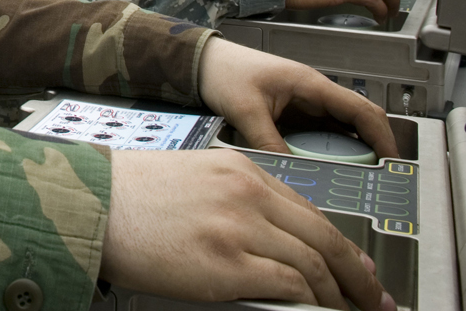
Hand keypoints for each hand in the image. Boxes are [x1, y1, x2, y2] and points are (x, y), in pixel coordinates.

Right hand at [101, 149, 394, 309]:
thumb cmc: (128, 194)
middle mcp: (247, 193)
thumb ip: (230, 198)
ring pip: (315, 264)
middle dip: (358, 273)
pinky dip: (311, 304)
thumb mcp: (190, 177)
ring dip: (341, 296)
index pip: (307, 209)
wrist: (91, 201)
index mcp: (239, 168)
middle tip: (374, 297)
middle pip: (325, 235)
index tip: (354, 265)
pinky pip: (291, 287)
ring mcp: (240, 228)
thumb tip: (264, 237)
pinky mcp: (227, 264)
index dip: (339, 243)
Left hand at [197, 37, 398, 157]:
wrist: (203, 62)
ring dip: (354, 151)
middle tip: (380, 177)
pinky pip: (323, 135)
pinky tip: (331, 170)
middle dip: (375, 146)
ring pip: (343, 129)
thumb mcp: (246, 110)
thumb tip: (290, 171)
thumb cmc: (224, 72)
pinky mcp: (294, 114)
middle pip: (359, 120)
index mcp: (311, 84)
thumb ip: (268, 141)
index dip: (382, 136)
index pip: (361, 109)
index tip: (392, 160)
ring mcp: (306, 103)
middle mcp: (314, 93)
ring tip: (360, 179)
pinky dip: (333, 151)